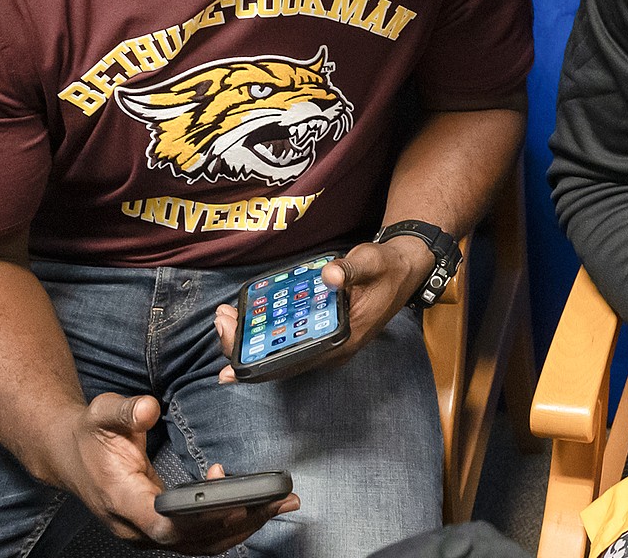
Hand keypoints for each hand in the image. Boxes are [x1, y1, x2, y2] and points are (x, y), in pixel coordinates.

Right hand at [55, 393, 298, 554]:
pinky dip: (229, 526)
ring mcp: (147, 532)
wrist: (69, 455)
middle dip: (239, 521)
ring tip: (280, 503)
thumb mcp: (102, 412)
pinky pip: (198, 538)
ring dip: (242, 527)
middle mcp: (135, 525)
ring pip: (199, 544)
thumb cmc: (89, 437)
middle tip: (278, 499)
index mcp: (121, 498)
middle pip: (192, 539)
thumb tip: (149, 409)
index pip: (164, 522)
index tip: (237, 505)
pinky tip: (255, 506)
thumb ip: (126, 411)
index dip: (201, 519)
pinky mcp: (160, 530)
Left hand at [212, 237, 433, 380]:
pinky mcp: (322, 330)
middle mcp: (331, 349)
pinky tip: (247, 318)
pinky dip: (265, 332)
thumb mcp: (371, 262)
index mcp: (342, 341)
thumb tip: (329, 275)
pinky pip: (288, 339)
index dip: (258, 365)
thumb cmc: (387, 267)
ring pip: (280, 351)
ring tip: (226, 316)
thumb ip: (351, 269)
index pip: (293, 362)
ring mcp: (326, 342)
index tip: (229, 363)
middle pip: (279, 360)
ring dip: (251, 339)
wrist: (405, 268)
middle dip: (245, 346)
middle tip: (222, 319)